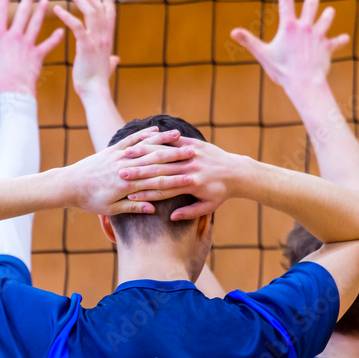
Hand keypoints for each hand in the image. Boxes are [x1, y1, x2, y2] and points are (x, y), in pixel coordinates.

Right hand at [0, 0, 63, 96]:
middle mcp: (14, 37)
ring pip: (36, 24)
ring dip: (41, 12)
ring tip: (45, 2)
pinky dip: (55, 38)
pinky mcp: (38, 56)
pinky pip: (48, 45)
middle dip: (26, 0)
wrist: (12, 93)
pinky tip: (61, 31)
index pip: (0, 12)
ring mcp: (28, 45)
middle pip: (21, 14)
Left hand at [54, 0, 119, 97]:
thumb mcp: (107, 67)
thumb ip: (111, 60)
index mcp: (108, 38)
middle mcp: (104, 36)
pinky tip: (57, 10)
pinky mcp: (86, 46)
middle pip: (99, 7)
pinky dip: (67, 16)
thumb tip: (115, 59)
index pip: (110, 12)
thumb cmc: (98, 81)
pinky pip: (77, 26)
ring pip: (90, 12)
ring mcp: (96, 40)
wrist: (95, 92)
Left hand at [64, 128, 194, 214]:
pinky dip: (144, 134)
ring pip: (145, 146)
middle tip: (193, 152)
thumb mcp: (111, 209)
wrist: (69, 184)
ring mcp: (118, 156)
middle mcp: (125, 168)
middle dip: (174, 156)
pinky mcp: (112, 149)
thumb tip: (153, 209)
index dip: (175, 179)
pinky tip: (157, 129)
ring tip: (179, 136)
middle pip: (154, 161)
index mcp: (127, 185)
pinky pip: (131, 139)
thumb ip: (133, 208)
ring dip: (162, 141)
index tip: (192, 177)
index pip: (156, 181)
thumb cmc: (90, 201)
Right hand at [122, 137, 251, 219]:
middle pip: (160, 171)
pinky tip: (145, 141)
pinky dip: (159, 140)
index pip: (163, 190)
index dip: (145, 193)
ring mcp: (193, 155)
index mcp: (191, 185)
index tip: (128, 195)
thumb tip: (171, 218)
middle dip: (139, 172)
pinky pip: (174, 140)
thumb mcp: (208, 207)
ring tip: (127, 156)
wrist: (238, 172)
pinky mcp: (195, 144)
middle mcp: (191, 169)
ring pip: (164, 154)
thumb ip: (189, 213)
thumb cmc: (221, 193)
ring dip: (144, 154)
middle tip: (120, 174)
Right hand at [230, 0, 348, 88]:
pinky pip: (335, 42)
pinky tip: (345, 38)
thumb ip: (248, 41)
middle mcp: (305, 27)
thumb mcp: (263, 55)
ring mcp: (318, 36)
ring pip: (326, 19)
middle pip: (311, 4)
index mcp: (289, 27)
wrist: (304, 82)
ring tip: (329, 11)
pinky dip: (339, 40)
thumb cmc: (282, 70)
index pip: (286, 2)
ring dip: (327, 15)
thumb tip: (232, 32)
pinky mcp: (327, 47)